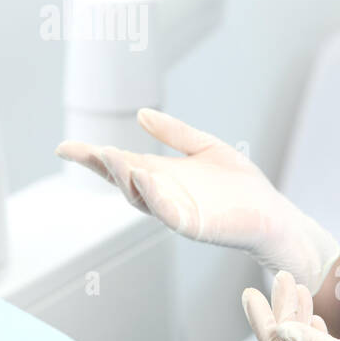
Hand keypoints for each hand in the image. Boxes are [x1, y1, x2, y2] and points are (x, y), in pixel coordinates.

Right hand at [56, 108, 339, 291]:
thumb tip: (140, 113)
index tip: (64, 147)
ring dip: (124, 177)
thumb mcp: (205, 147)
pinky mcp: (196, 227)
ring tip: (110, 156)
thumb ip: (175, 133)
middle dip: (102, 166)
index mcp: (162, 176)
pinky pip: (169, 213)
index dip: (92, 157)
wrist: (275, 216)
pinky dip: (156, 196)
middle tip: (86, 150)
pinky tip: (147, 178)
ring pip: (141, 197)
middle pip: (122, 181)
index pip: (120, 164)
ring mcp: (177, 212)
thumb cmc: (242, 187)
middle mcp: (163, 195)